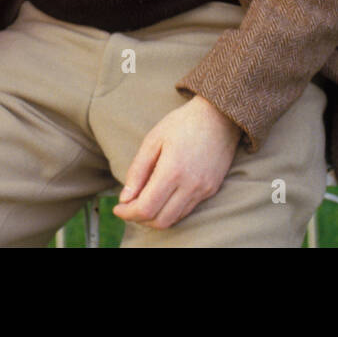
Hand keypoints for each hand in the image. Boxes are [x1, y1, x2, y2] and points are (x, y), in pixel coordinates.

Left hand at [112, 95, 241, 229]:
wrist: (219, 116)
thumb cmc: (182, 123)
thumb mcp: (153, 140)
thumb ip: (137, 171)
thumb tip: (125, 199)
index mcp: (173, 170)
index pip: (146, 208)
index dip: (128, 213)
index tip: (118, 208)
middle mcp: (190, 185)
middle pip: (160, 221)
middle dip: (139, 219)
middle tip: (128, 208)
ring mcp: (203, 190)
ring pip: (174, 219)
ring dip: (155, 218)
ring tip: (143, 203)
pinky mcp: (211, 190)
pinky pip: (187, 210)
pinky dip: (170, 211)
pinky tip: (162, 198)